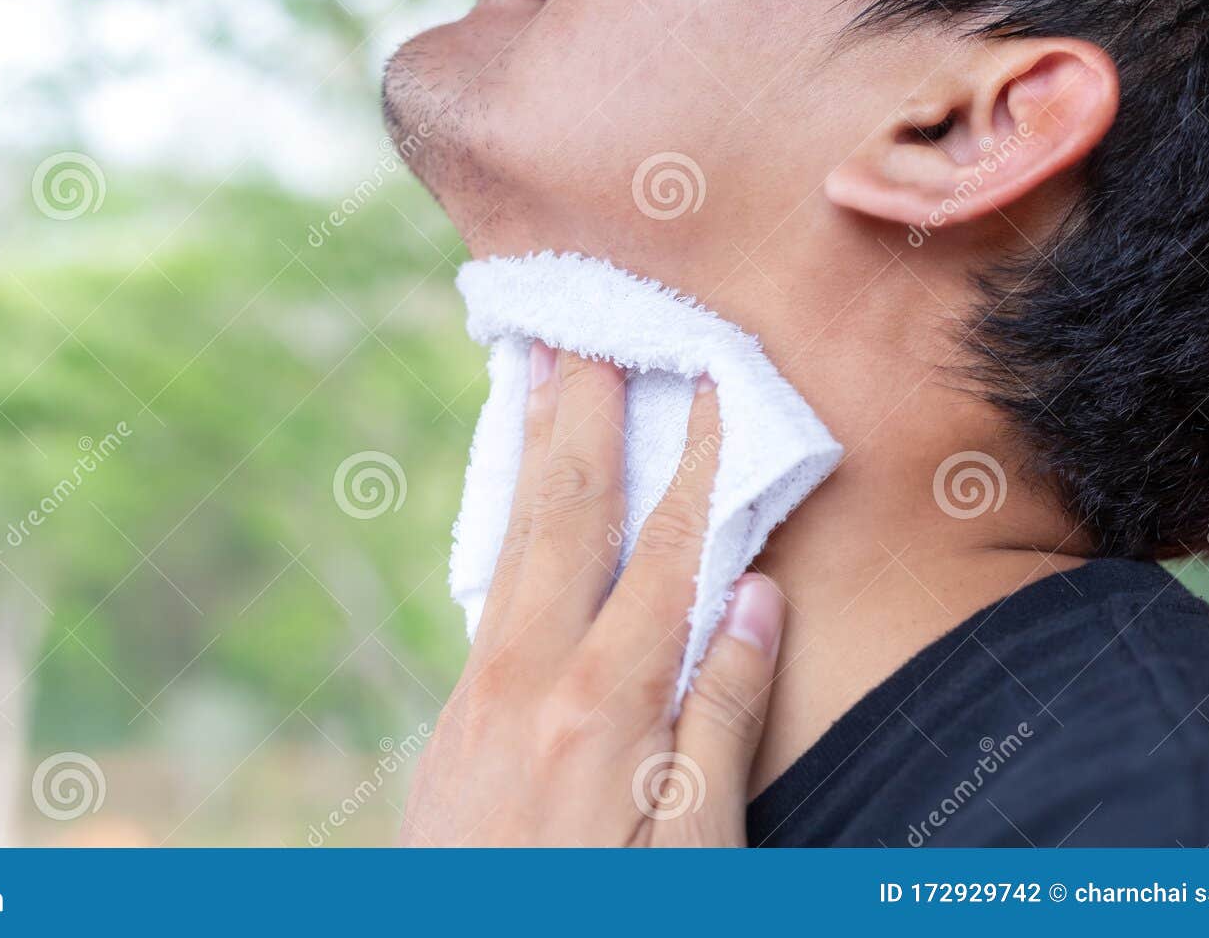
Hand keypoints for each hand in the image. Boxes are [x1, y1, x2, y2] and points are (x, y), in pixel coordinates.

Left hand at [401, 346, 786, 845]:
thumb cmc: (606, 920)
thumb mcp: (697, 851)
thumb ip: (722, 721)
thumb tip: (756, 599)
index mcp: (605, 704)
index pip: (666, 552)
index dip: (695, 463)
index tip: (709, 381)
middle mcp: (528, 680)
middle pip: (566, 520)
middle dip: (583, 419)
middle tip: (587, 330)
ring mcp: (478, 698)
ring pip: (511, 546)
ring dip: (529, 455)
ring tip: (536, 377)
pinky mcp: (452, 725)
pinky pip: (484, 595)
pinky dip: (503, 529)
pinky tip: (514, 507)